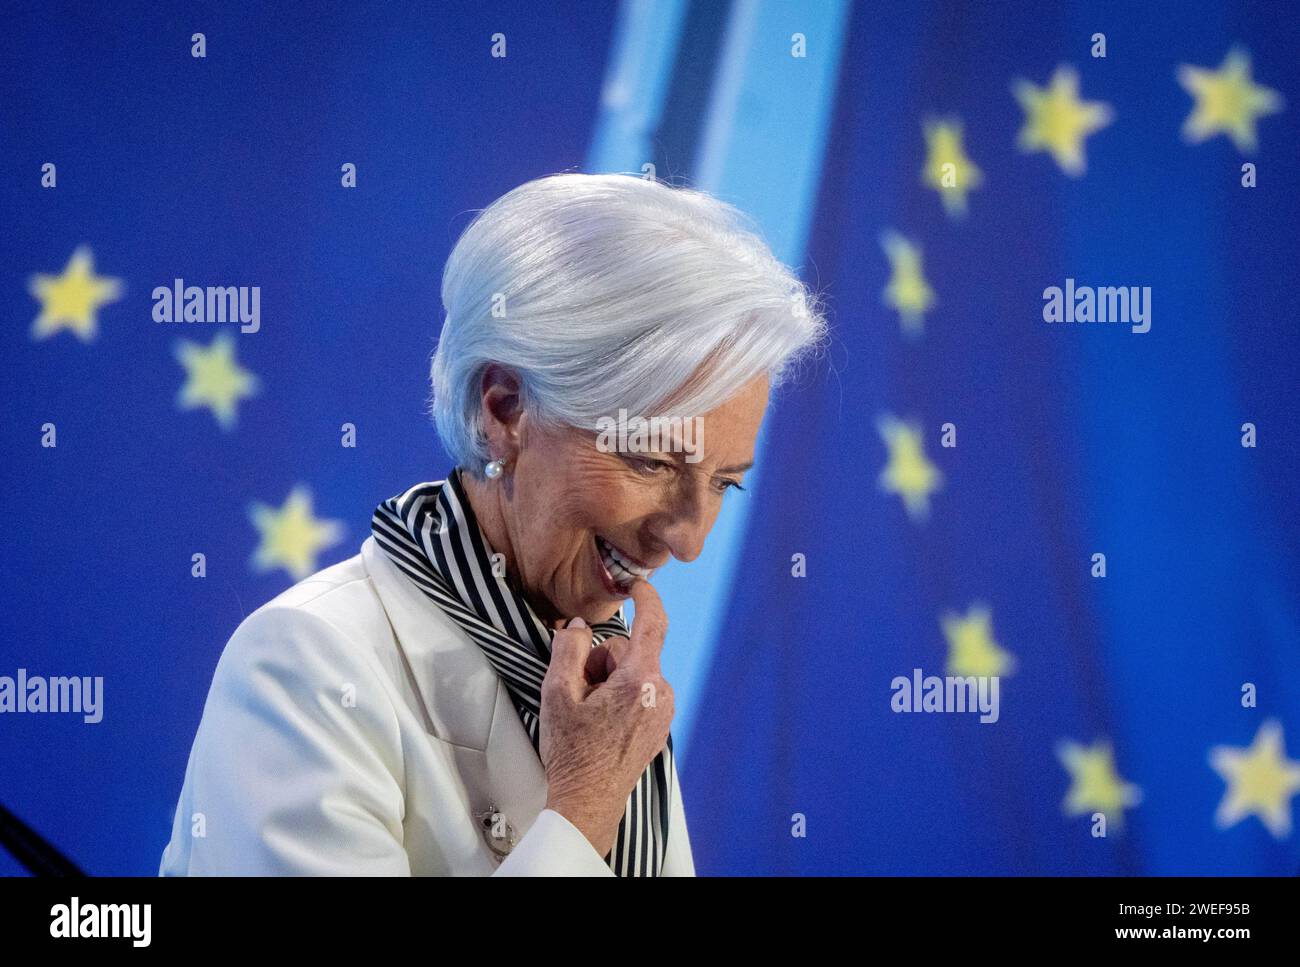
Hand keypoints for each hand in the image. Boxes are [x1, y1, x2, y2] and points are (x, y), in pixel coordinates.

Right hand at [539, 580, 674, 858]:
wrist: (588, 803)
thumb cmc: (573, 753)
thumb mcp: (557, 694)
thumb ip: (568, 650)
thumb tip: (579, 626)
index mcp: (639, 681)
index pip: (652, 624)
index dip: (646, 597)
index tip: (636, 584)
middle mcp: (660, 693)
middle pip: (630, 651)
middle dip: (602, 660)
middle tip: (579, 691)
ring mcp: (664, 712)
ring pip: (634, 672)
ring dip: (610, 680)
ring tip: (589, 713)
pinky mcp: (659, 725)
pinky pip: (640, 693)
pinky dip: (620, 696)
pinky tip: (601, 724)